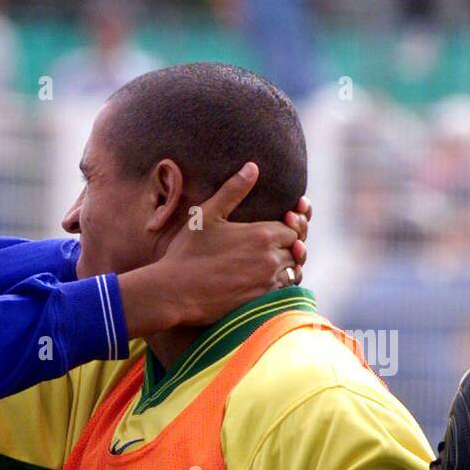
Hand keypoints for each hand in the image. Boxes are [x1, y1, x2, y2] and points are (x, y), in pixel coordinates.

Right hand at [120, 166, 309, 336]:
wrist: (173, 292)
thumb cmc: (187, 252)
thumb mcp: (207, 215)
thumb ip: (232, 191)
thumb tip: (252, 167)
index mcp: (263, 234)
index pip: (293, 229)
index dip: (289, 227)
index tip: (279, 226)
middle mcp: (270, 259)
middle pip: (295, 251)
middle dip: (289, 248)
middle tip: (275, 247)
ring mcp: (266, 283)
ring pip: (292, 273)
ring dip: (286, 268)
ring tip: (272, 265)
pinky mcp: (259, 303)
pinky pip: (283, 293)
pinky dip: (280, 287)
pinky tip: (266, 282)